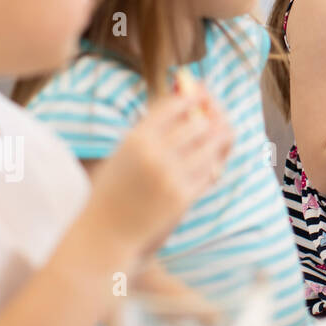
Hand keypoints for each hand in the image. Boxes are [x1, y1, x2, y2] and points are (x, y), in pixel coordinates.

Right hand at [87, 90, 233, 256]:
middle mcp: (154, 155)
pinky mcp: (182, 198)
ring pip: (211, 146)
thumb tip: (185, 96)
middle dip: (212, 116)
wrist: (104, 233)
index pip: (175, 105)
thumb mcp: (124, 152)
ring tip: (221, 132)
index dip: (194, 95)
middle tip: (217, 114)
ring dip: (219, 137)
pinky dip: (213, 163)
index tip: (204, 92)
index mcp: (136, 139)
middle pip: (200, 123)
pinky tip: (211, 159)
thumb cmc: (113, 189)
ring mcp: (170, 177)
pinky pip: (210, 172)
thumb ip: (152, 127)